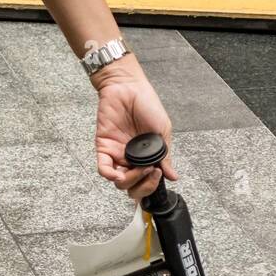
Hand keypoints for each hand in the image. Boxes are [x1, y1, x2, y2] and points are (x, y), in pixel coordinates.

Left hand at [92, 55, 177, 199]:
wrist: (129, 87)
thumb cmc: (147, 105)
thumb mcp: (162, 131)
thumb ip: (165, 155)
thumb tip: (173, 176)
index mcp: (146, 158)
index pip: (147, 182)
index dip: (152, 184)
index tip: (159, 173)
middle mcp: (131, 159)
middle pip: (132, 187)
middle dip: (142, 186)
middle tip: (151, 172)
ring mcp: (117, 154)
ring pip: (119, 182)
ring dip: (130, 180)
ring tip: (141, 168)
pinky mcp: (103, 147)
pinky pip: (103, 168)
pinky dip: (109, 175)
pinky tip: (118, 174)